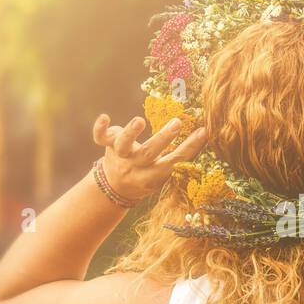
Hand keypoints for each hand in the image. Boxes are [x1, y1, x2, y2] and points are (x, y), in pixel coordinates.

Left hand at [92, 114, 206, 201]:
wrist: (115, 187)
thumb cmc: (147, 175)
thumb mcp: (162, 173)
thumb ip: (177, 158)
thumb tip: (204, 133)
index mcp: (154, 174)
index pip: (174, 161)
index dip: (189, 147)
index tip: (203, 131)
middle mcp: (136, 165)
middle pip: (149, 153)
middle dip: (163, 138)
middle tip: (177, 123)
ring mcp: (121, 156)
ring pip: (124, 145)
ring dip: (131, 134)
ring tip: (140, 121)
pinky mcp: (107, 145)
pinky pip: (100, 138)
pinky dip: (100, 128)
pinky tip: (105, 116)